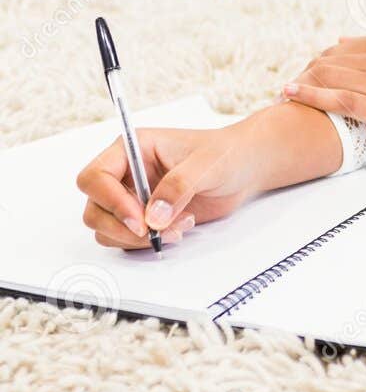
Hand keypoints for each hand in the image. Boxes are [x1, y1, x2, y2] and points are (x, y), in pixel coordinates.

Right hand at [76, 124, 259, 249]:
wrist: (244, 169)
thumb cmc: (226, 154)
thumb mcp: (207, 164)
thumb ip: (179, 186)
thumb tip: (153, 217)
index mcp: (132, 148)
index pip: (95, 177)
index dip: (111, 201)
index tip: (140, 220)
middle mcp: (126, 173)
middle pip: (95, 208)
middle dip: (122, 226)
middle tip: (156, 231)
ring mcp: (132, 197)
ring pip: (107, 228)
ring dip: (138, 238)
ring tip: (178, 227)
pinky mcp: (144, 218)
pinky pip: (127, 239)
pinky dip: (147, 243)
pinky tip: (179, 229)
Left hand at [282, 33, 365, 144]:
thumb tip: (357, 45)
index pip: (340, 49)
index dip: (319, 64)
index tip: (306, 76)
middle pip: (326, 60)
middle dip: (303, 74)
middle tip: (286, 91)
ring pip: (326, 75)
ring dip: (299, 83)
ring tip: (279, 96)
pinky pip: (336, 98)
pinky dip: (309, 94)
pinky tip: (290, 94)